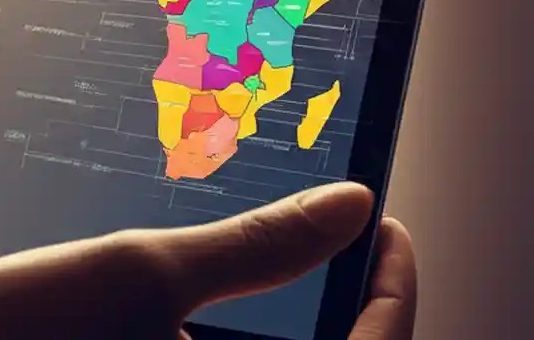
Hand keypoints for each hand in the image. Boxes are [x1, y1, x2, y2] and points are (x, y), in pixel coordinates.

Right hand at [0, 183, 416, 339]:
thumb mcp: (139, 272)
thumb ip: (256, 245)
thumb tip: (346, 206)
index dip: (394, 284)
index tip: (384, 224)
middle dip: (344, 300)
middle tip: (332, 228)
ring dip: (286, 317)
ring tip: (267, 250)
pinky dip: (225, 331)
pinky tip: (198, 290)